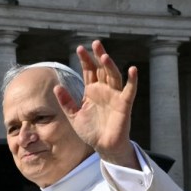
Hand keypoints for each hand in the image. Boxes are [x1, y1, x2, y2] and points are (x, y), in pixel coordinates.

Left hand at [60, 39, 137, 165]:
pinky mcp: (124, 105)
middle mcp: (104, 90)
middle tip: (95, 43)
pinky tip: (133, 69)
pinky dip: (132, 80)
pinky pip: (130, 90)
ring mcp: (115, 96)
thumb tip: (56, 87)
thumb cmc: (91, 131)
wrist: (103, 147)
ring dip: (110, 66)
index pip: (89, 71)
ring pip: (114, 76)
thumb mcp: (74, 116)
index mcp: (92, 91)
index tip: (80, 48)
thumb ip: (66, 102)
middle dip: (98, 56)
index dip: (85, 60)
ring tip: (104, 56)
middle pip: (102, 69)